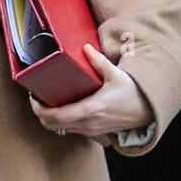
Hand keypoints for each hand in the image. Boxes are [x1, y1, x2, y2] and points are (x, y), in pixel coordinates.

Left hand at [28, 41, 152, 146]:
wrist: (147, 110)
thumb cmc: (132, 92)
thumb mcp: (115, 74)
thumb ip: (98, 61)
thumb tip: (85, 48)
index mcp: (90, 109)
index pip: (56, 116)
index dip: (39, 109)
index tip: (33, 97)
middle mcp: (88, 123)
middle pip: (53, 126)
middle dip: (40, 114)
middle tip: (36, 98)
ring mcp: (91, 130)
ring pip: (61, 130)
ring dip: (50, 119)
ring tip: (46, 101)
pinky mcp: (95, 132)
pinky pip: (71, 130)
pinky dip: (61, 122)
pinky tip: (62, 108)